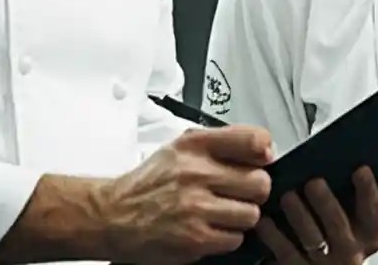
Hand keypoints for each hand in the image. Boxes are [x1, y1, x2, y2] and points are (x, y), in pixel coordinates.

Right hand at [98, 125, 274, 263]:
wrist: (113, 215)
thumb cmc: (148, 184)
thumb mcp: (178, 149)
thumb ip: (219, 144)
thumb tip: (263, 149)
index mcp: (194, 145)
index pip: (252, 140)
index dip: (264, 152)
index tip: (261, 159)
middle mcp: (195, 172)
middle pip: (259, 182)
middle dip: (252, 191)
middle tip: (236, 193)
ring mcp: (196, 206)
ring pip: (251, 214)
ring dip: (239, 217)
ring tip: (219, 213)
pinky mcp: (195, 238)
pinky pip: (235, 238)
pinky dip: (225, 237)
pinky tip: (208, 228)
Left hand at [256, 165, 377, 264]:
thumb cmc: (342, 241)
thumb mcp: (362, 219)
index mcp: (367, 237)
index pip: (373, 213)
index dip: (368, 192)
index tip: (360, 170)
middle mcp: (347, 253)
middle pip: (339, 227)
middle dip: (327, 203)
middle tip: (314, 183)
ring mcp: (322, 263)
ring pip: (310, 239)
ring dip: (298, 215)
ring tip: (287, 196)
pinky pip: (284, 251)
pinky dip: (273, 234)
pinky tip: (265, 218)